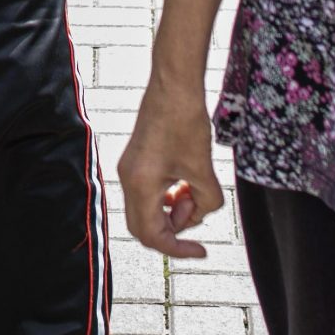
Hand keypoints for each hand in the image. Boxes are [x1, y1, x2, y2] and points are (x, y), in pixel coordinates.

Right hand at [118, 79, 226, 257]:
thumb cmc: (186, 121)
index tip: (201, 250)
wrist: (173, 85)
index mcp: (141, 185)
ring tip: (194, 191)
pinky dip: (167, 196)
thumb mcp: (203, 168)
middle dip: (173, 229)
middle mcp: (127, 179)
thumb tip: (200, 214)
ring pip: (146, 210)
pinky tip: (185, 182)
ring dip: (172, 210)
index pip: (153, 235)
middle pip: (144, 227)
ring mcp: (128, 170)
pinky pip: (148, 193)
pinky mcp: (135, 161)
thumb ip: (206, 201)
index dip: (178, 249)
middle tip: (196, 212)